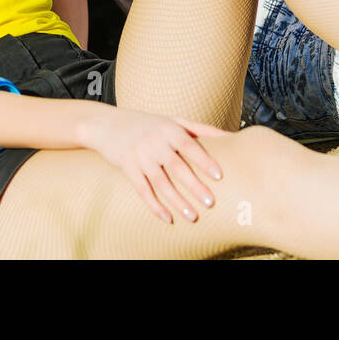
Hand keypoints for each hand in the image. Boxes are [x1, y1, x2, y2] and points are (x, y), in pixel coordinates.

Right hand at [84, 107, 226, 223]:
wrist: (107, 124)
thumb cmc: (147, 124)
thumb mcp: (172, 121)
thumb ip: (201, 129)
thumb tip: (232, 136)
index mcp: (169, 129)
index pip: (190, 146)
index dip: (204, 160)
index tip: (219, 175)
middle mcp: (154, 143)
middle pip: (177, 167)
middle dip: (194, 186)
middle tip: (210, 202)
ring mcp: (140, 156)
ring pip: (161, 183)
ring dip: (177, 201)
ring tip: (194, 217)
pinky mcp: (128, 168)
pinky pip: (142, 190)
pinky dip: (155, 206)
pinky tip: (168, 218)